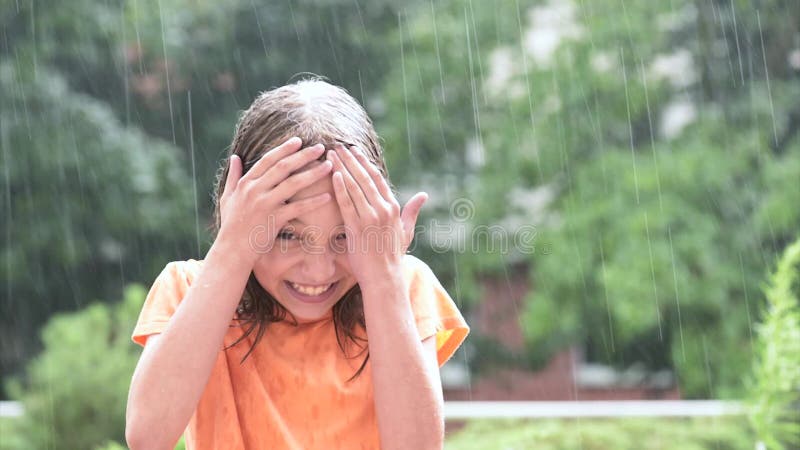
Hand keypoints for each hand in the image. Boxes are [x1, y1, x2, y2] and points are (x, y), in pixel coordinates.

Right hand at [218, 137, 332, 265]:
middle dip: (303, 155)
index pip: (268, 159)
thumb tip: (234, 157)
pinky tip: (328, 196)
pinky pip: (298, 208)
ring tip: (329, 166)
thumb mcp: (227, 198)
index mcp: (246, 183)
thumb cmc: (231, 225)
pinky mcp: (274, 220)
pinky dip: (313, 201)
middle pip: (283, 167)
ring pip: (293, 184)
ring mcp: (265, 204)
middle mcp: (255, 190)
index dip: (284, 149)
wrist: (232, 250)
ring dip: (313, 173)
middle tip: (320, 147)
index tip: (299, 140)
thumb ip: (233, 177)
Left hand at [326, 144, 426, 284]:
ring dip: (342, 168)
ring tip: (331, 155)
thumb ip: (412, 211)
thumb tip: (424, 195)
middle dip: (350, 160)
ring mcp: (369, 217)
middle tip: (338, 146)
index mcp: (393, 207)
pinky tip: (333, 174)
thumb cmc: (393, 255)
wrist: (384, 276)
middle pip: (364, 178)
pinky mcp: (356, 226)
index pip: (378, 178)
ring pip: (354, 186)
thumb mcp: (406, 230)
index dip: (365, 163)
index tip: (355, 151)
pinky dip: (340, 187)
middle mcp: (382, 209)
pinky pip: (346, 202)